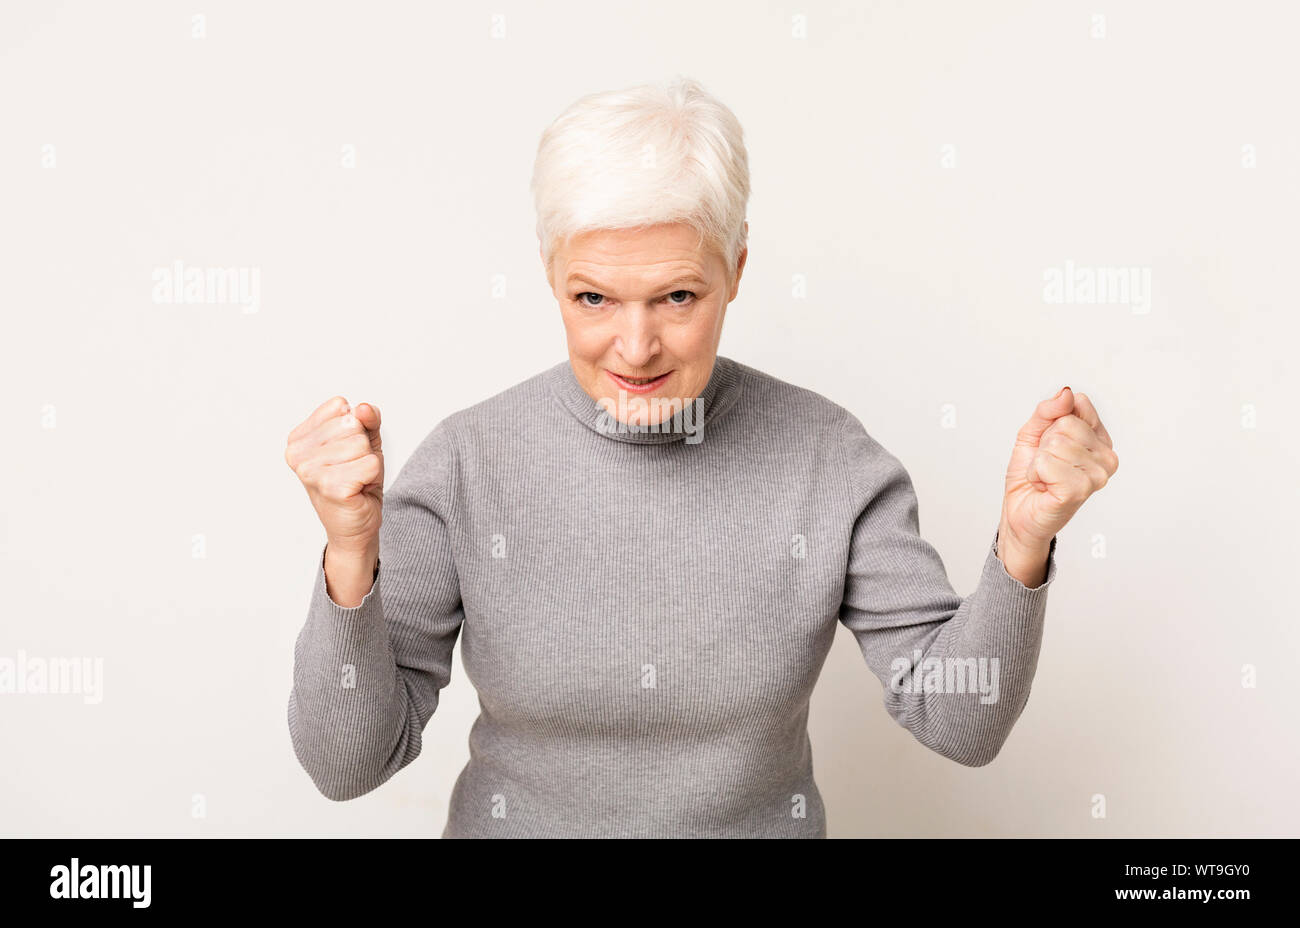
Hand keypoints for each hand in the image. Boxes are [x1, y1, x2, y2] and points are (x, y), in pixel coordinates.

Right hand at [284, 396, 384, 551]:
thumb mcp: (365, 442)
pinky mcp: (330, 487)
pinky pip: (370, 464)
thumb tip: (364, 408)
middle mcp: (297, 453)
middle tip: (354, 469)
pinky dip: (372, 477)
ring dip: (368, 463)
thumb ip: (368, 419)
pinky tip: (358, 489)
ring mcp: (311, 471)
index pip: (340, 407)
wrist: (354, 526)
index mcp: (298, 438)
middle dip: (363, 447)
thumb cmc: (356, 481)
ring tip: (356, 479)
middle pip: (352, 425)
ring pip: (361, 444)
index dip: (356, 427)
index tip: (347, 452)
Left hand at [1000, 386, 1118, 560]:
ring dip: (1038, 461)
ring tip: (1045, 477)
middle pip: (1066, 424)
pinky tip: (1044, 486)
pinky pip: (1047, 463)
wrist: (1020, 512)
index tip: (1050, 442)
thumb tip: (1066, 393)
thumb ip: (1047, 411)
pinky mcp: (1081, 490)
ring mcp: (1098, 475)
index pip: (1079, 404)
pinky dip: (1036, 473)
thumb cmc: (1030, 476)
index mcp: (1100, 439)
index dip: (1052, 421)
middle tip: (1046, 464)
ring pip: (1056, 443)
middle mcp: (1106, 457)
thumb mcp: (1033, 434)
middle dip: (1044, 443)